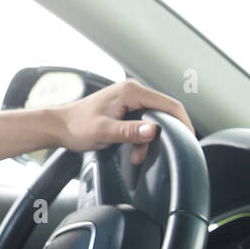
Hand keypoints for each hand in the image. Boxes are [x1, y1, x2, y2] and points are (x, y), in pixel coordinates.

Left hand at [54, 78, 195, 164]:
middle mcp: (133, 92)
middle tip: (160, 152)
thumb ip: (130, 132)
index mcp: (131, 92)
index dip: (183, 122)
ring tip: (137, 156)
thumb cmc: (77, 127)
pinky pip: (144, 123)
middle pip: (164, 112)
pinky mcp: (126, 109)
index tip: (189, 139)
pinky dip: (142, 139)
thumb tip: (153, 131)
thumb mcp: (104, 132)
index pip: (169, 104)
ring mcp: (130, 99)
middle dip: (164, 135)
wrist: (60, 127)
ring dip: (149, 140)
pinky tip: (133, 152)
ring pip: (154, 121)